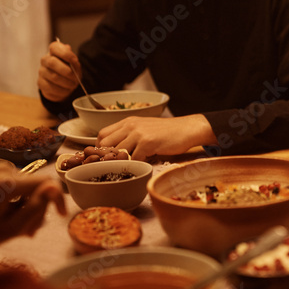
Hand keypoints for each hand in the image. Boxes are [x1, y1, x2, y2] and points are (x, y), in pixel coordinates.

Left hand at [0, 164, 66, 249]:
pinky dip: (24, 198)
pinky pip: (23, 182)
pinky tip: (18, 214)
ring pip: (32, 184)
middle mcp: (4, 169)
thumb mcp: (15, 227)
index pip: (45, 181)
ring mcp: (1, 168)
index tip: (61, 215)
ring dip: (32, 205)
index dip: (57, 197)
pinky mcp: (0, 170)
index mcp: (6, 183)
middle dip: (40, 207)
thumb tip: (54, 188)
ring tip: (25, 227)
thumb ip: (36, 207)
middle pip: (39, 184)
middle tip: (32, 230)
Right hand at [37, 39, 79, 101]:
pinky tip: (67, 89)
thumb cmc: (69, 69)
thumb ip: (73, 60)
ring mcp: (41, 71)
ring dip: (66, 82)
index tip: (74, 61)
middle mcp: (45, 59)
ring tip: (73, 84)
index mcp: (53, 51)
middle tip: (75, 78)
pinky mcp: (40, 83)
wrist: (64, 83)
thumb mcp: (74, 63)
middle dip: (67, 71)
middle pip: (52, 62)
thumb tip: (72, 60)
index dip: (65, 53)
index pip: (55, 47)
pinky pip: (51, 87)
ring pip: (53, 77)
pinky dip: (62, 90)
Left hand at [97, 114, 214, 160]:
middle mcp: (130, 125)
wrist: (187, 129)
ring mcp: (138, 133)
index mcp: (127, 121)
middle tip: (115, 166)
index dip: (100, 149)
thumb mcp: (144, 129)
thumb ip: (129, 137)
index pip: (102, 134)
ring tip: (130, 166)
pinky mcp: (148, 142)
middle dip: (106, 158)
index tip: (105, 159)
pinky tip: (144, 164)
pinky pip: (134, 159)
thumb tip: (115, 154)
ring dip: (122, 163)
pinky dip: (137, 165)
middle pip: (105, 144)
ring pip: (117, 153)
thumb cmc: (167, 132)